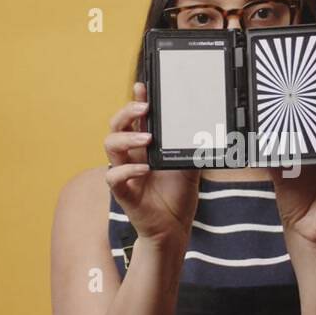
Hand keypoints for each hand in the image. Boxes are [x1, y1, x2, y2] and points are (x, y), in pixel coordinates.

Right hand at [104, 82, 199, 245]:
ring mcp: (125, 173)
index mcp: (145, 147)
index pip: (136, 119)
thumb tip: (204, 128)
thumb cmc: (178, 196)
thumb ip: (191, 147)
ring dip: (127, 137)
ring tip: (147, 137)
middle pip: (117, 125)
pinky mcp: (123, 193)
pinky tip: (144, 169)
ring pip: (110, 146)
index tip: (143, 86)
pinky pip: (114, 177)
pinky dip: (127, 170)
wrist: (175, 228)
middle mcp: (131, 156)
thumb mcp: (189, 167)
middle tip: (144, 108)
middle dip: (127, 112)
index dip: (136, 101)